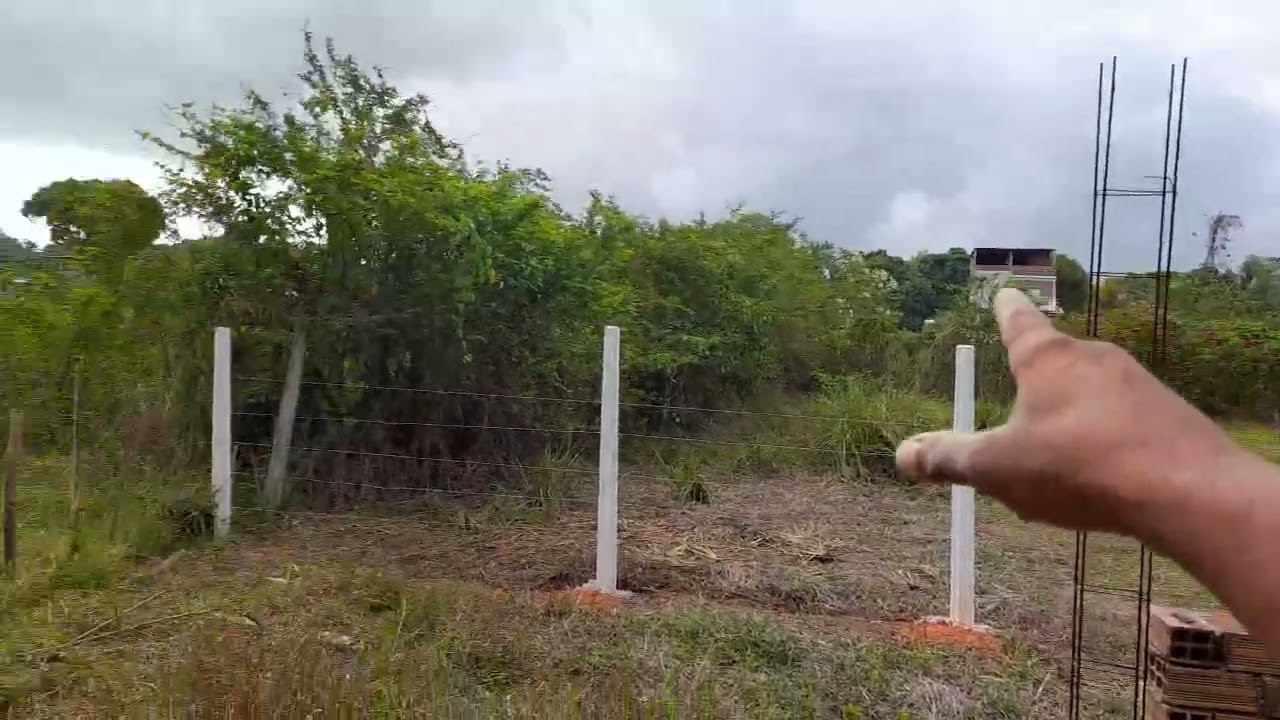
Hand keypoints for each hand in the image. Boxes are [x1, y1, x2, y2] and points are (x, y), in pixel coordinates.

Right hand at [895, 288, 1238, 533]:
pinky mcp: (1168, 411)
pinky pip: (1122, 417)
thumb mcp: (999, 468)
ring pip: (1090, 392)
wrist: (1186, 491)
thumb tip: (902, 454)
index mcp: (1046, 358)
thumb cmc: (1078, 467)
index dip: (1006, 308)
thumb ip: (950, 459)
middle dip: (1035, 382)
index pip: (1018, 320)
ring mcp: (1136, 381)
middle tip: (1018, 412)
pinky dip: (1105, 438)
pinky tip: (1103, 478)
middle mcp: (1092, 356)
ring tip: (1059, 464)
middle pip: (1054, 360)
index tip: (1005, 292)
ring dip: (1070, 417)